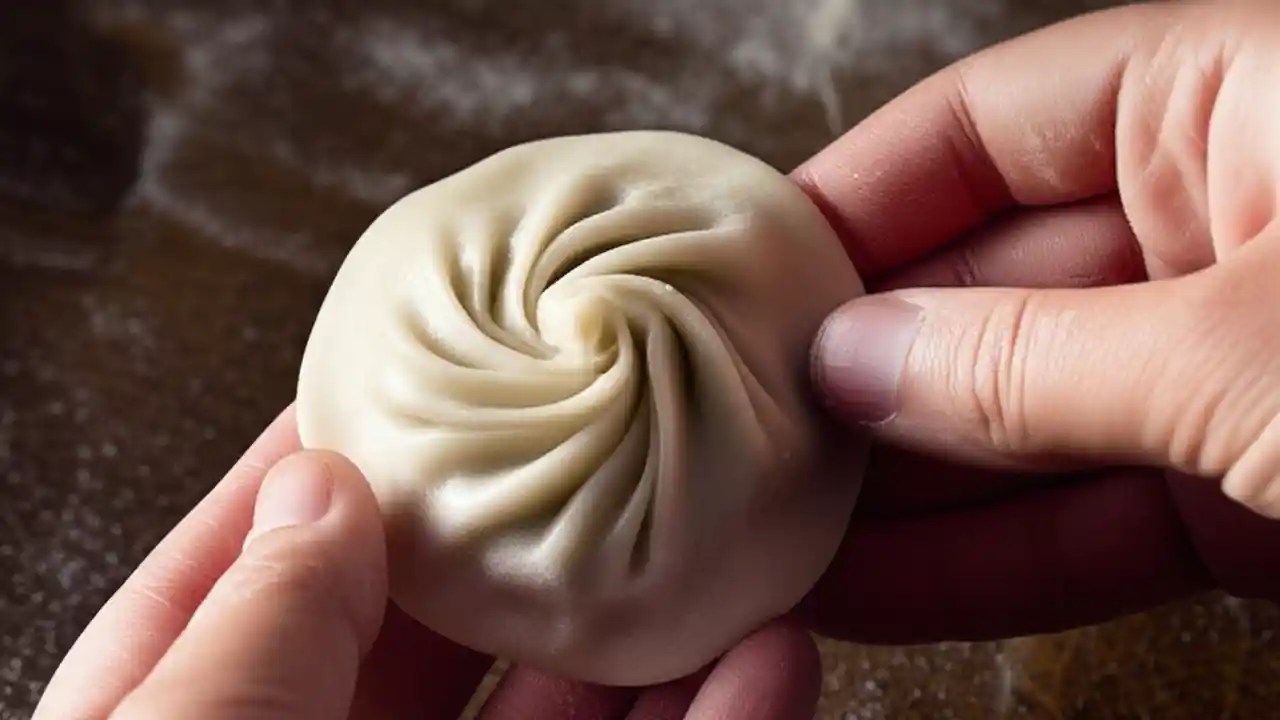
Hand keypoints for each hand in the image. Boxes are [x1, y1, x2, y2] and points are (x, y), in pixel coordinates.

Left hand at [35, 408, 822, 719]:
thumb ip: (250, 627)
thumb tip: (322, 477)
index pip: (254, 564)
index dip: (331, 462)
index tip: (418, 369)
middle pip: (435, 632)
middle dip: (518, 531)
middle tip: (599, 426)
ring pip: (564, 718)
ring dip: (645, 626)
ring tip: (718, 524)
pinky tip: (767, 658)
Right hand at [800, 0, 1279, 644]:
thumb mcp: (1252, 354)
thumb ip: (1036, 363)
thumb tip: (853, 366)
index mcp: (1245, 109)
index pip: (992, 125)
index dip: (859, 197)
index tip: (748, 275)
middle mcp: (1228, 232)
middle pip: (990, 288)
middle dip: (866, 373)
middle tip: (740, 430)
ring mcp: (1236, 374)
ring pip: (1029, 425)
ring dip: (905, 493)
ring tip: (774, 533)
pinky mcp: (1257, 502)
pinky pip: (1094, 525)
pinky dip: (990, 567)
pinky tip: (874, 592)